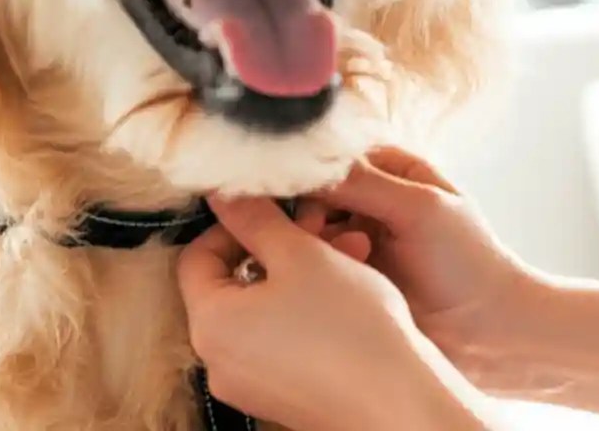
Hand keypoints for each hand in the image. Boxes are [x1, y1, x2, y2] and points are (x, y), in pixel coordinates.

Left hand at [177, 197, 491, 430]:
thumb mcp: (300, 255)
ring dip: (300, 273)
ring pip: (263, 310)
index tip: (272, 210)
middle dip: (280, 247)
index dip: (233, 225)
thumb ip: (253, 218)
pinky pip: (280, 341)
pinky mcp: (282, 397)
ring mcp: (249, 384)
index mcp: (210, 325)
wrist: (401, 406)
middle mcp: (218, 362)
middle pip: (232, 284)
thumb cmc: (350, 329)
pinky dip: (306, 310)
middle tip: (321, 227)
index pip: (196, 257)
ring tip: (350, 251)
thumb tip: (221, 191)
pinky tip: (350, 291)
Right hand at [323, 147, 537, 377]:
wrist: (486, 327)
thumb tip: (303, 166)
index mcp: (391, 167)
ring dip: (322, 241)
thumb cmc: (467, 259)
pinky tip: (353, 278)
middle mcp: (372, 196)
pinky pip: (319, 260)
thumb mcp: (420, 208)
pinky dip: (327, 265)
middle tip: (315, 233)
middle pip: (315, 191)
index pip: (333, 156)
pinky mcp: (352, 270)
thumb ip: (364, 182)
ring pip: (312, 226)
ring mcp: (360, 234)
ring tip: (353, 256)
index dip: (316, 176)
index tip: (313, 201)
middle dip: (312, 211)